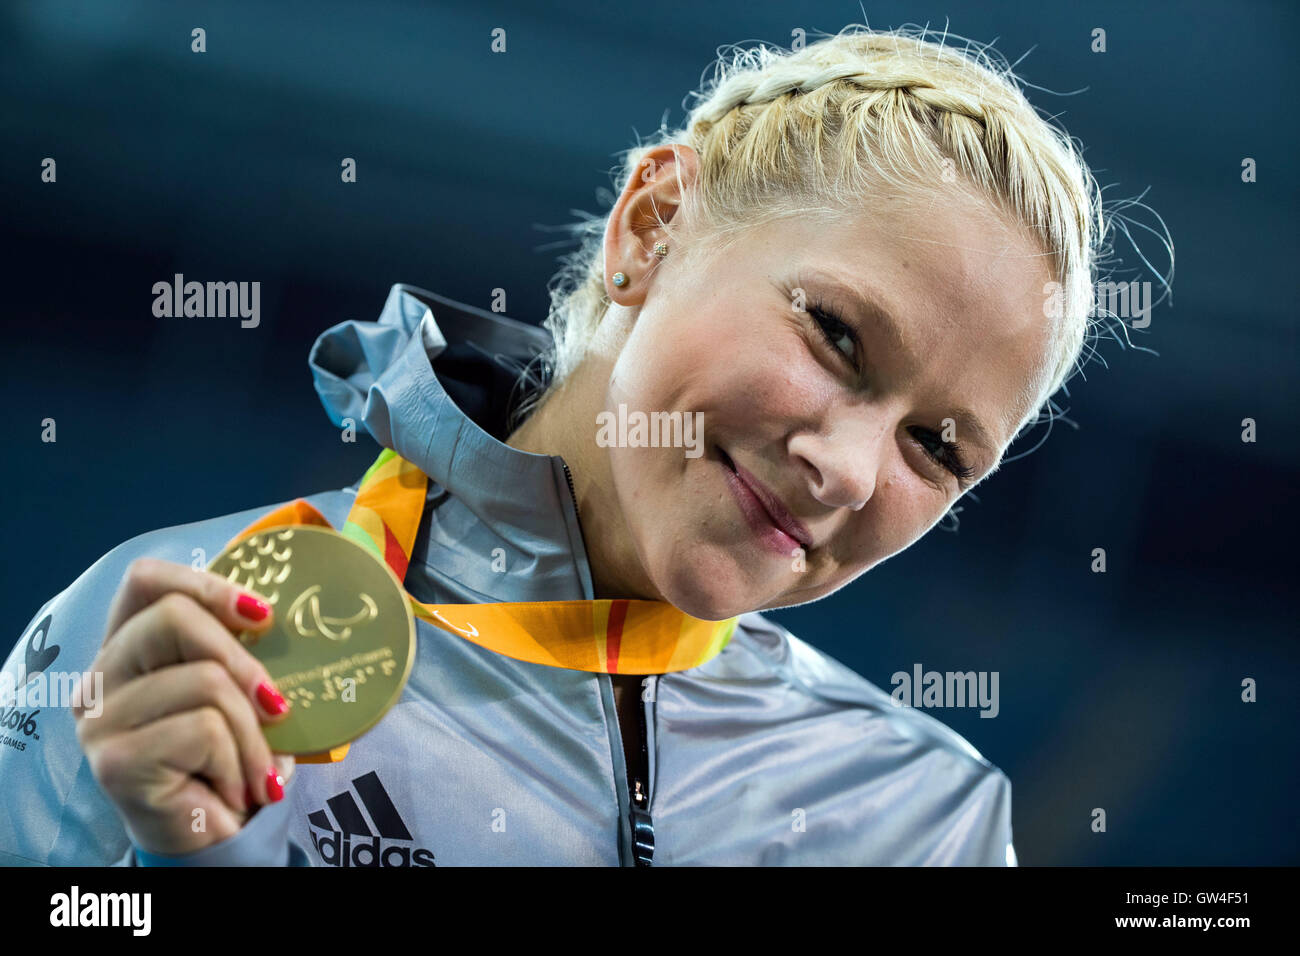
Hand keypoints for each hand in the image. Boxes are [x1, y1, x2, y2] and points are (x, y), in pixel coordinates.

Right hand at [74, 557, 295, 856]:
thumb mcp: (238, 691)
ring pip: (204, 681)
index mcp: (127, 650)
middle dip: (243, 660)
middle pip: (173, 617)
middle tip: (276, 706)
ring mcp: (101, 720)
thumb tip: (277, 615)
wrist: (214, 838)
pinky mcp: (116, 761)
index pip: (145, 581)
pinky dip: (239, 760)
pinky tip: (233, 786)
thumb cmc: (228, 757)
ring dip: (252, 732)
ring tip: (255, 767)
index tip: (263, 614)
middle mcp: (101, 679)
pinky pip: (204, 731)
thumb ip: (239, 648)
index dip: (206, 583)